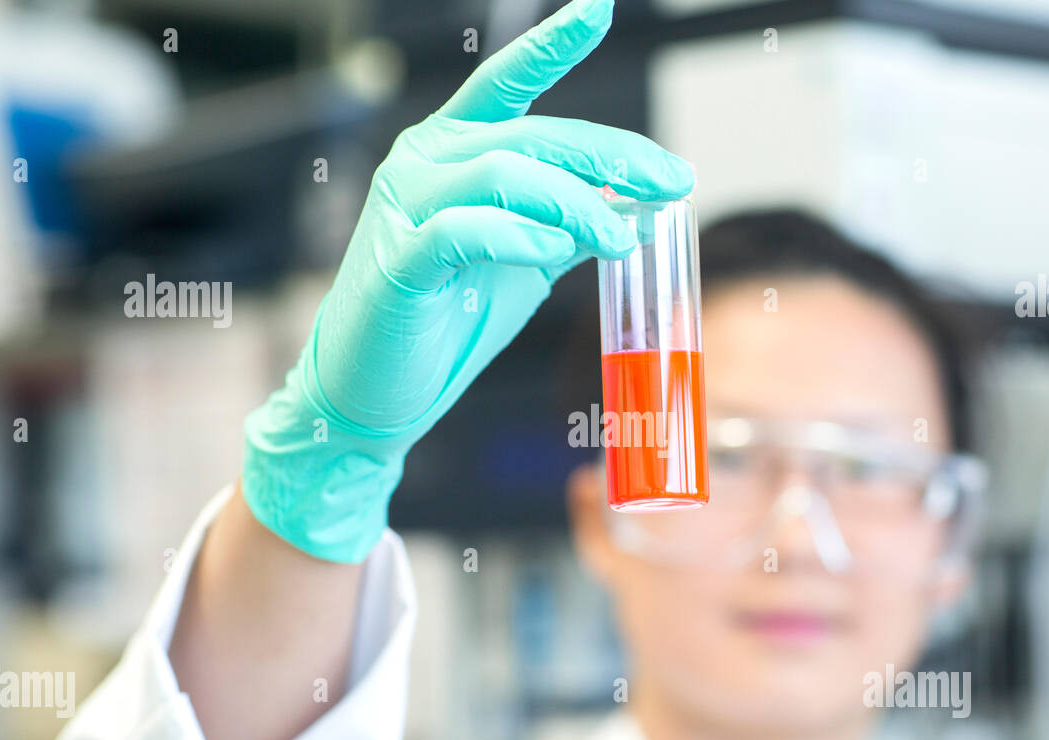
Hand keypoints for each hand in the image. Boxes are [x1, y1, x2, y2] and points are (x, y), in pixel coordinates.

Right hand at [242, 0, 693, 561]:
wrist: (377, 392)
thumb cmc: (446, 323)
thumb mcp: (522, 264)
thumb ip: (564, 225)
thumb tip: (631, 203)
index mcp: (452, 152)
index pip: (507, 86)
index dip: (552, 44)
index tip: (599, 7)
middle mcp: (424, 162)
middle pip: (531, 135)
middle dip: (611, 156)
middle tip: (671, 184)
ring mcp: (405, 208)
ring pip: (504, 174)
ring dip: (577, 203)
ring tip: (621, 238)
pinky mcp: (399, 261)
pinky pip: (465, 230)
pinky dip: (518, 238)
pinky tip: (552, 253)